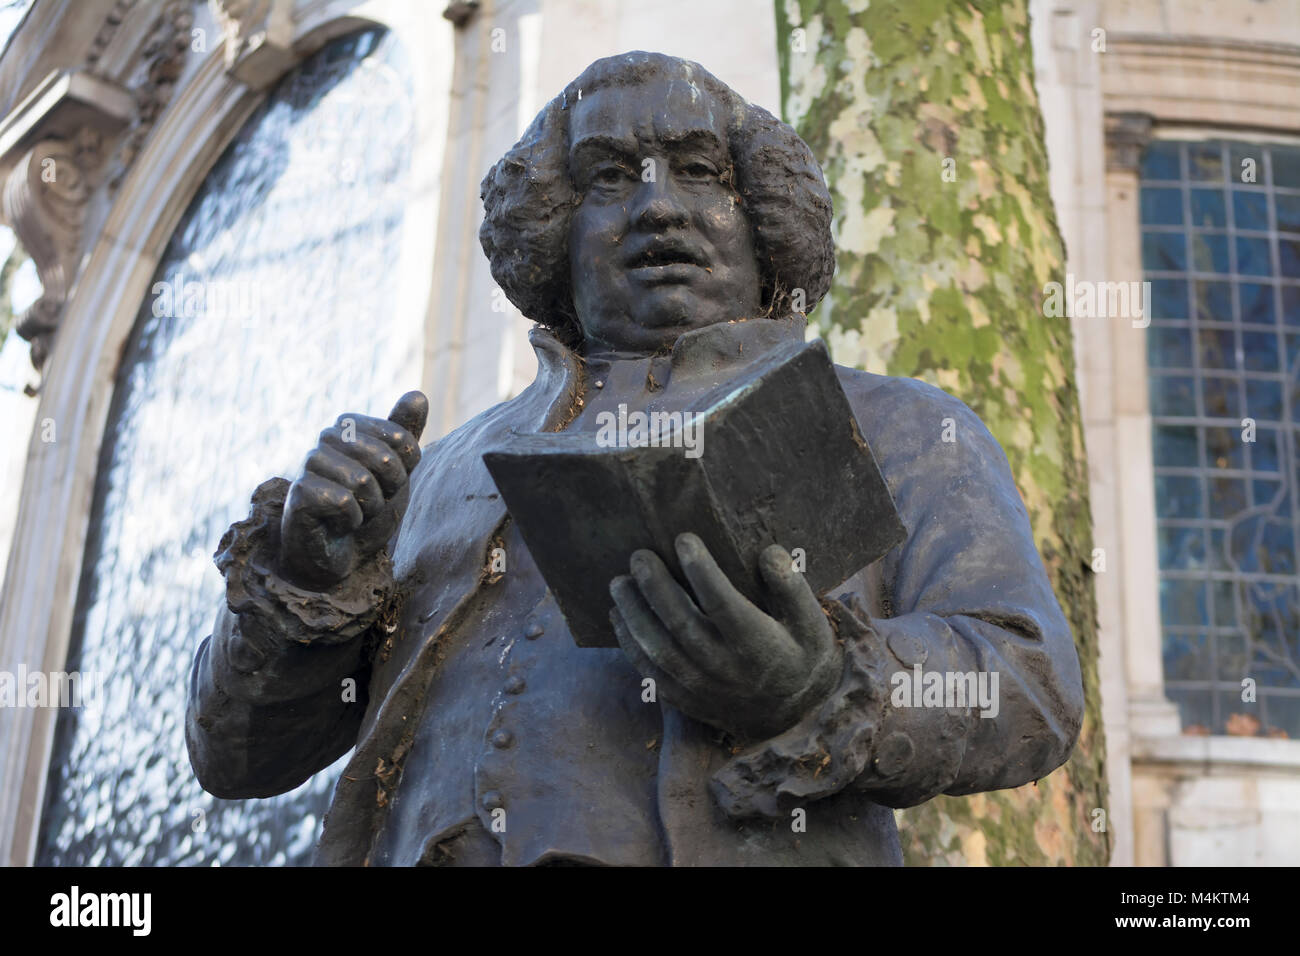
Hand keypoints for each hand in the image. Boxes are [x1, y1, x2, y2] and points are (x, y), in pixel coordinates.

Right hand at [279, 391, 427, 589]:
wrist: (341, 554)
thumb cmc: (368, 508)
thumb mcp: (396, 471)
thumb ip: (405, 434)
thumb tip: (418, 395)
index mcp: (351, 425)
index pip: (402, 441)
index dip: (404, 471)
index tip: (388, 484)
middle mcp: (327, 437)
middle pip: (384, 460)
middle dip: (388, 491)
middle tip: (370, 503)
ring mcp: (310, 462)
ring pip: (363, 482)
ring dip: (369, 509)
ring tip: (354, 513)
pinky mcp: (299, 491)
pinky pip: (343, 503)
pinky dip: (350, 521)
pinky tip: (336, 524)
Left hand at [609, 532, 843, 739]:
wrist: (794, 716)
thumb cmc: (801, 655)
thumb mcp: (813, 624)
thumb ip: (793, 588)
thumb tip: (769, 553)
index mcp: (758, 645)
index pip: (723, 604)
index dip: (702, 571)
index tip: (683, 539)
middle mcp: (726, 668)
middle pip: (682, 625)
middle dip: (656, 588)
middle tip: (639, 556)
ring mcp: (702, 687)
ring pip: (659, 650)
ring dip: (634, 615)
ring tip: (618, 582)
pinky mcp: (687, 700)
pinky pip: (651, 674)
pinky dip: (630, 646)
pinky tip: (618, 617)